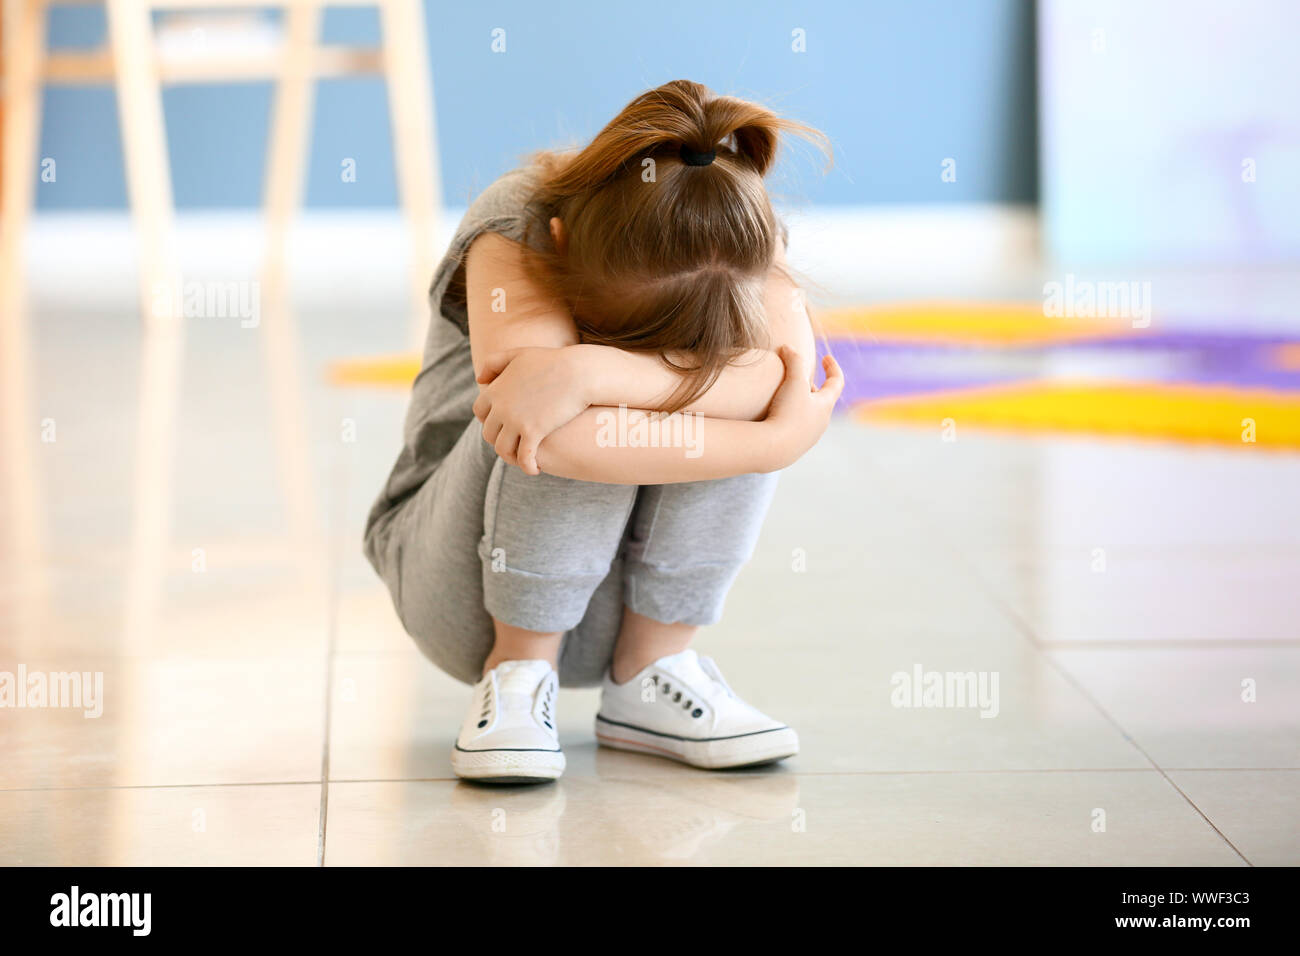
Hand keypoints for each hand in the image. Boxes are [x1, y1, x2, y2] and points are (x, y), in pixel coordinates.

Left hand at [473, 346, 592, 474]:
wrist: (578, 372)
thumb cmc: (552, 361)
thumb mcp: (519, 355)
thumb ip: (495, 362)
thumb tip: (479, 380)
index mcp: (494, 390)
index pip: (480, 412)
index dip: (489, 421)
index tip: (502, 426)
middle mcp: (500, 407)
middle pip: (490, 434)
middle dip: (500, 441)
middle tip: (514, 445)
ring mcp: (515, 421)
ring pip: (503, 449)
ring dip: (511, 457)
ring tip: (523, 459)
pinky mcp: (533, 432)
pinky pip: (523, 457)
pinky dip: (527, 467)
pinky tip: (535, 470)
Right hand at [761, 346, 843, 470]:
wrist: (773, 449)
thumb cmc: (787, 413)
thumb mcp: (793, 381)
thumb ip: (793, 360)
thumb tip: (787, 347)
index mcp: (825, 406)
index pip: (836, 383)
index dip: (833, 368)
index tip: (826, 357)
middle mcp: (820, 423)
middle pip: (821, 399)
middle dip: (810, 386)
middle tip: (797, 376)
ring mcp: (808, 437)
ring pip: (807, 414)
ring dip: (799, 402)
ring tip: (784, 395)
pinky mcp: (794, 447)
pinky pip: (795, 427)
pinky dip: (789, 416)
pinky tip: (775, 415)